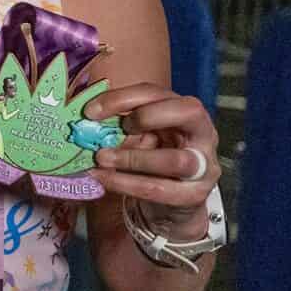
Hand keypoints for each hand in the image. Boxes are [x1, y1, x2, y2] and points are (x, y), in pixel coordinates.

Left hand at [89, 82, 221, 229]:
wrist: (171, 198)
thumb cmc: (152, 156)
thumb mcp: (138, 136)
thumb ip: (119, 126)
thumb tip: (85, 123)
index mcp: (184, 111)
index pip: (157, 93)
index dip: (123, 98)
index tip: (91, 111)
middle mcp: (202, 133)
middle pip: (188, 111)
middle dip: (147, 116)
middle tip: (117, 129)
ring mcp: (204, 166)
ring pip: (176, 159)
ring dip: (133, 159)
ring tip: (101, 159)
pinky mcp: (194, 195)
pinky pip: (159, 189)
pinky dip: (125, 184)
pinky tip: (103, 179)